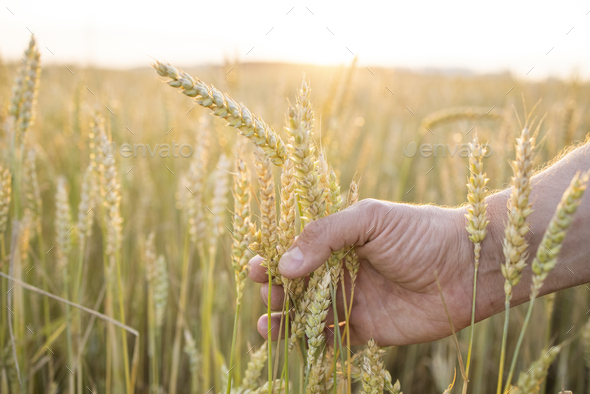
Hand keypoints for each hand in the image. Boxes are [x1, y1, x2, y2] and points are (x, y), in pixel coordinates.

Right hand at [248, 198, 488, 345]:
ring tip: (267, 326)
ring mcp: (354, 300)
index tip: (255, 266)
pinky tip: (299, 345)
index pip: (297, 250)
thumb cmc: (420, 233)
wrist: (468, 266)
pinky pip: (333, 339)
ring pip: (309, 314)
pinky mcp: (368, 329)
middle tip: (266, 294)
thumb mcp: (370, 220)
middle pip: (297, 284)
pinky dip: (313, 344)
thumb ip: (326, 235)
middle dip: (275, 290)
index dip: (274, 258)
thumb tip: (286, 264)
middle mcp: (342, 271)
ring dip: (286, 321)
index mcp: (340, 241)